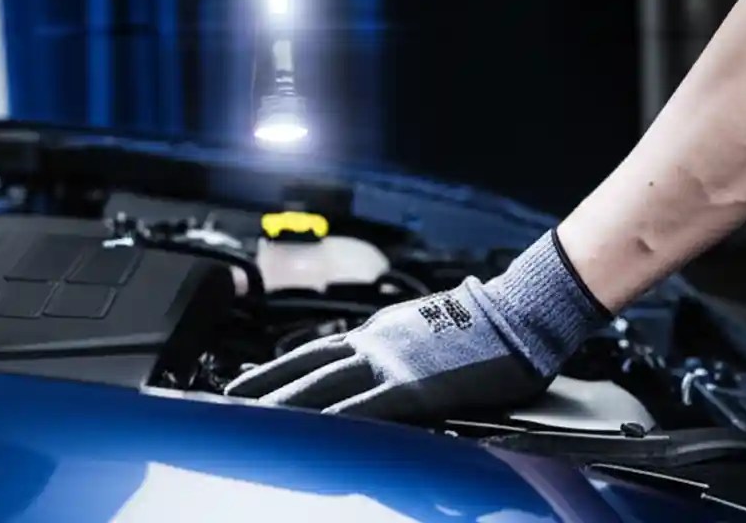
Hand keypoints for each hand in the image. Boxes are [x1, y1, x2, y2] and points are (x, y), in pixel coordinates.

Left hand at [225, 231, 610, 421]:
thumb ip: (394, 348)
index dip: (272, 370)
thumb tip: (378, 370)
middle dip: (262, 389)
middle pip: (303, 369)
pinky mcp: (413, 385)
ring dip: (282, 406)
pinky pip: (363, 408)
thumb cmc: (485, 324)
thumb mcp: (424, 330)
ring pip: (320, 386)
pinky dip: (332, 422)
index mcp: (375, 332)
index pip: (309, 353)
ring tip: (248, 422)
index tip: (242, 385)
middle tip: (224, 407)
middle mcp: (373, 343)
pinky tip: (310, 435)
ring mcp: (390, 362)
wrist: (521, 310)